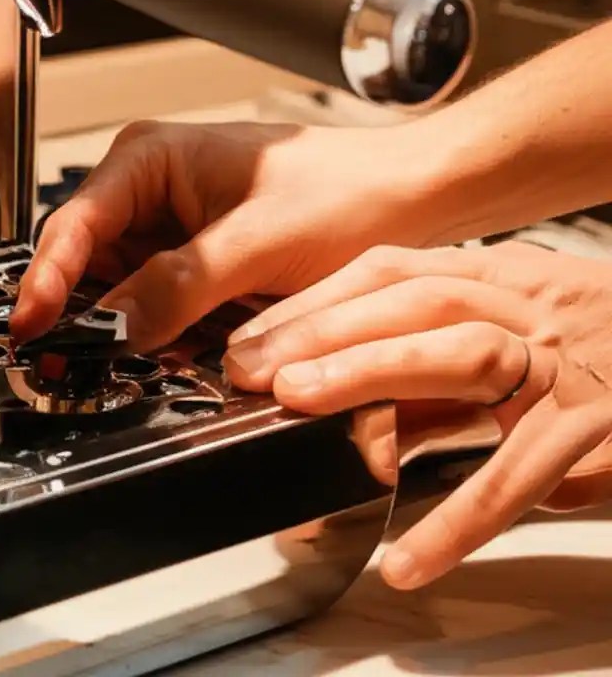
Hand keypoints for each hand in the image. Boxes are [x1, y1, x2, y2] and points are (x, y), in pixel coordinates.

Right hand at [12, 119, 439, 352]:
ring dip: (134, 333)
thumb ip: (179, 286)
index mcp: (148, 159)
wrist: (413, 200)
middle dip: (91, 317)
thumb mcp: (257, 243)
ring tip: (161, 356)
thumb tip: (113, 327)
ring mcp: (169, 233)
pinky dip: (167, 339)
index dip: (48, 280)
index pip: (75, 225)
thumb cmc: (349, 192)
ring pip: (120, 296)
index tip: (31, 328)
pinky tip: (193, 350)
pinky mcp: (192, 268)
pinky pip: (157, 311)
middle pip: (87, 266)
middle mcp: (148, 194)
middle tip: (84, 366)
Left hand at [223, 242, 611, 589]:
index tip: (251, 338)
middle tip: (252, 369)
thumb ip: (445, 384)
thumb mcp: (523, 352)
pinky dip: (462, 515)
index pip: (397, 272)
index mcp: (509, 278)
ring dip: (374, 375)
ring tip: (299, 408)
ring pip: (467, 355)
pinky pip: (527, 473)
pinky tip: (410, 555)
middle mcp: (540, 306)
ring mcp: (576, 364)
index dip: (317, 301)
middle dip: (325, 331)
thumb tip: (354, 431)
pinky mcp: (605, 427)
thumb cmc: (606, 362)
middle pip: (419, 302)